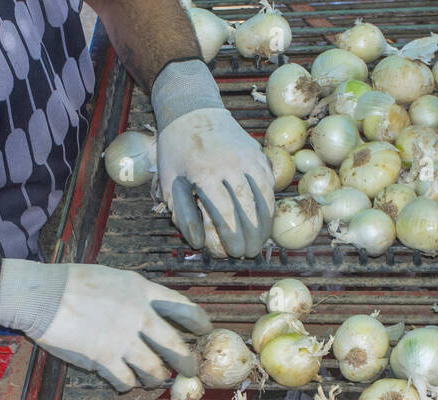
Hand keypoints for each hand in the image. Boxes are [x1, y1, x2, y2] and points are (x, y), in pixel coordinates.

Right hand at [0, 260, 210, 391]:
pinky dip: (128, 383)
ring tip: (155, 379)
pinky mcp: (105, 358)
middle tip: (190, 369)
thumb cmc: (70, 282)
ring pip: (154, 368)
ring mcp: (124, 339)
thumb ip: (134, 293)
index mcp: (142, 290)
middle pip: (175, 344)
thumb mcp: (112, 277)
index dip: (198, 321)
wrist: (43, 295)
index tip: (204, 330)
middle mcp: (139, 315)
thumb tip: (147, 307)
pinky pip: (126, 379)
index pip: (182, 306)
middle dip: (187, 361)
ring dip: (156, 376)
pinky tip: (126, 382)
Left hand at [152, 60, 273, 258]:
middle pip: (248, 206)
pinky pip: (268, 181)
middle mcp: (231, 164)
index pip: (226, 212)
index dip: (233, 237)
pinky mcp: (257, 152)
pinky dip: (269, 201)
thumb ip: (182, 213)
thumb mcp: (169, 180)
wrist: (192, 108)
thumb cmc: (176, 148)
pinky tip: (265, 219)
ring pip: (264, 194)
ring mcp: (248, 156)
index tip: (235, 253)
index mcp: (206, 172)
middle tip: (250, 253)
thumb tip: (198, 242)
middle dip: (252, 234)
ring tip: (261, 241)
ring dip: (265, 221)